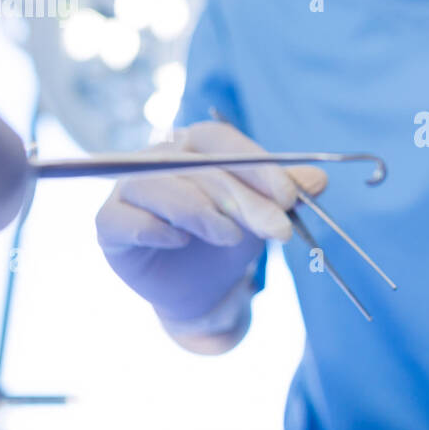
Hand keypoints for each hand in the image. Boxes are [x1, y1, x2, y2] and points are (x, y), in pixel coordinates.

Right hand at [95, 121, 325, 344]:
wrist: (202, 289)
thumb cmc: (229, 239)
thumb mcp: (265, 215)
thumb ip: (289, 194)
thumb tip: (319, 179)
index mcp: (193, 145)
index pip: (220, 140)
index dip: (256, 165)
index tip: (290, 197)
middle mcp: (156, 158)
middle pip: (197, 166)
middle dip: (244, 198)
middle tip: (279, 229)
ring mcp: (128, 189)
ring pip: (159, 186)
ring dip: (202, 212)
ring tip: (232, 238)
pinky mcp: (109, 223)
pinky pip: (124, 218)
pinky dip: (155, 228)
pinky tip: (180, 242)